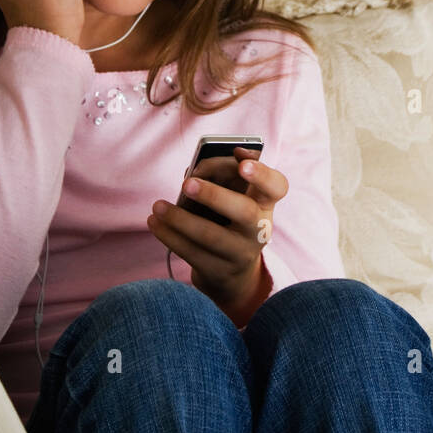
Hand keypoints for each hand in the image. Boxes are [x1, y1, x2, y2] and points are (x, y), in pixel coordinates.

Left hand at [147, 148, 288, 313]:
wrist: (230, 269)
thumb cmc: (227, 218)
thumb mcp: (233, 197)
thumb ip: (220, 178)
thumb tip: (195, 172)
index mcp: (265, 203)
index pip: (277, 186)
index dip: (262, 174)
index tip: (241, 162)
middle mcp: (259, 228)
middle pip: (245, 211)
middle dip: (214, 196)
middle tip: (187, 184)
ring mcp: (241, 252)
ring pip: (211, 236)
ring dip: (180, 219)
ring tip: (158, 206)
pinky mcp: (219, 271)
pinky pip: (192, 253)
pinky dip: (169, 236)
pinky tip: (155, 222)